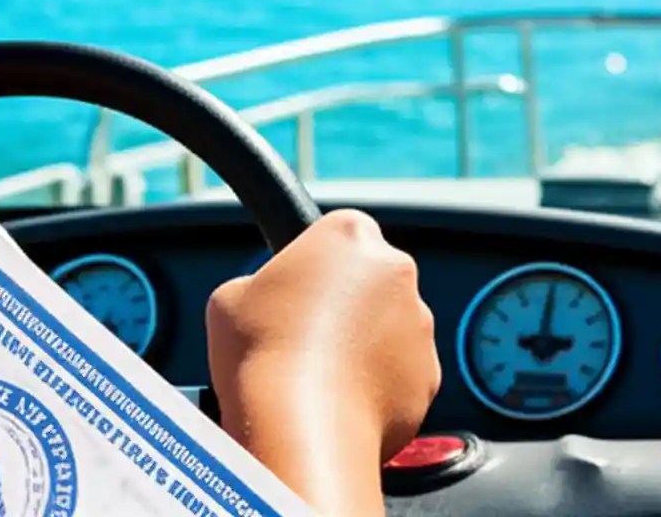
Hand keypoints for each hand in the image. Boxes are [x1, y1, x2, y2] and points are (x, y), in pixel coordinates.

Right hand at [207, 209, 439, 515]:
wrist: (299, 426)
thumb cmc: (261, 353)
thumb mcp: (231, 297)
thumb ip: (261, 284)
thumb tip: (266, 300)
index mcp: (349, 234)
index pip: (339, 233)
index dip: (315, 263)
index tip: (297, 289)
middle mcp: (396, 272)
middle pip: (372, 279)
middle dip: (347, 302)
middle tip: (306, 334)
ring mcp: (419, 325)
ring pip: (392, 329)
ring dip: (365, 344)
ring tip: (319, 375)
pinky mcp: (429, 376)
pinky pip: (403, 375)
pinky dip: (380, 386)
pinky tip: (341, 401)